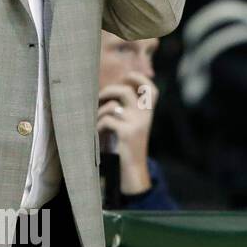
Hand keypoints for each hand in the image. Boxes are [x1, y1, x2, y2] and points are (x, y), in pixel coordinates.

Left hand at [97, 72, 158, 194]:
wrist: (134, 167)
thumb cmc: (129, 144)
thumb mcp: (134, 124)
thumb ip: (129, 108)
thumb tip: (111, 90)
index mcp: (148, 112)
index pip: (150, 88)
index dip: (138, 78)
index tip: (124, 78)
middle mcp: (145, 115)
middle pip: (125, 91)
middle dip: (108, 91)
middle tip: (99, 97)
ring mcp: (136, 124)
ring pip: (111, 107)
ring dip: (99, 112)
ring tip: (96, 120)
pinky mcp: (126, 133)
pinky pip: (106, 121)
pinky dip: (98, 126)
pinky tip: (98, 133)